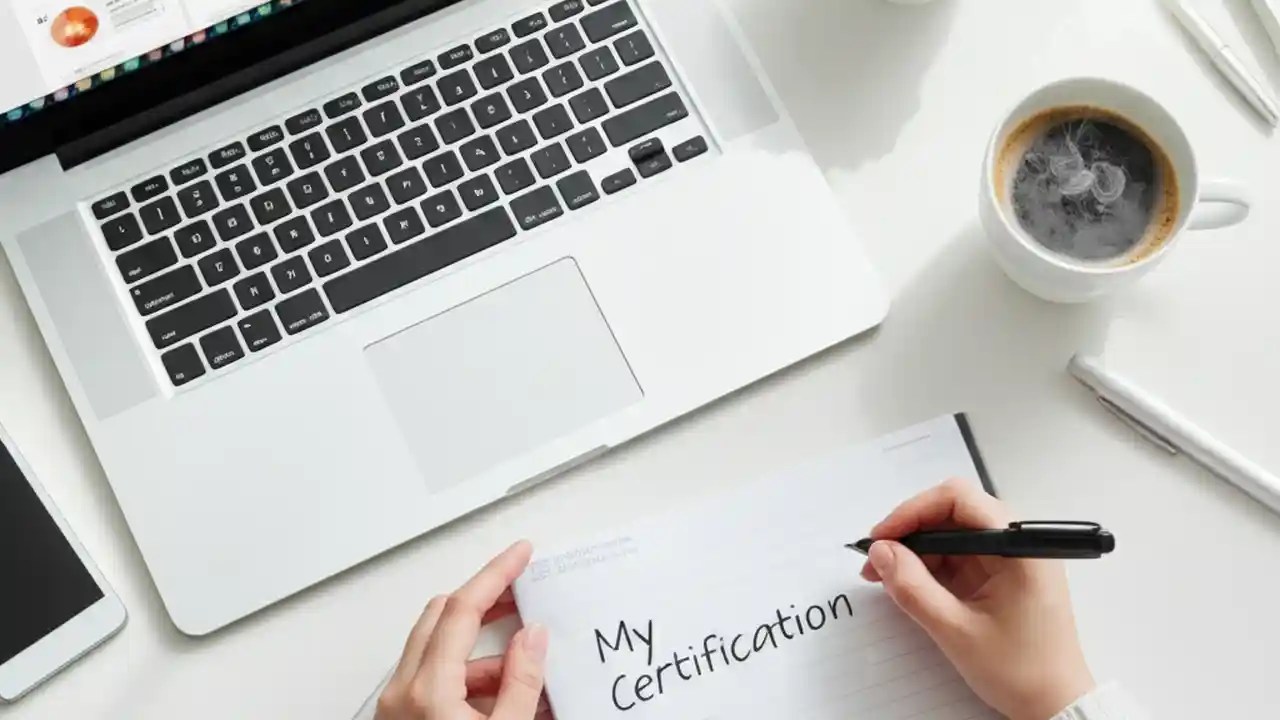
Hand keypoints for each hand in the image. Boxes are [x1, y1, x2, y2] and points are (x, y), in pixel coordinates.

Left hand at [376, 541, 550, 719]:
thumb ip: (521, 684)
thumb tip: (532, 638)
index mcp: (427, 692)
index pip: (461, 610)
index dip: (495, 574)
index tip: (519, 554)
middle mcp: (402, 692)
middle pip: (441, 617)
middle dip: (483, 599)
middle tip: (519, 591)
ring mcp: (395, 706)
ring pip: (435, 648)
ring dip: (477, 645)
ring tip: (522, 658)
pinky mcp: (398, 719)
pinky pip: (430, 677)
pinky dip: (464, 671)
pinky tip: (499, 689)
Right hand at [860, 480, 1094, 719]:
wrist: (1057, 706)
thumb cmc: (1020, 671)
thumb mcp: (956, 631)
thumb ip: (913, 588)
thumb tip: (880, 552)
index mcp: (1020, 547)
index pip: (958, 500)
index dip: (913, 511)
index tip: (882, 538)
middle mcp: (1019, 543)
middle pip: (954, 513)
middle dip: (911, 532)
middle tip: (877, 558)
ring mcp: (1013, 559)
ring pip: (953, 535)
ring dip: (918, 550)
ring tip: (886, 576)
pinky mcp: (1004, 575)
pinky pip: (961, 556)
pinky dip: (932, 567)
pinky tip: (909, 584)